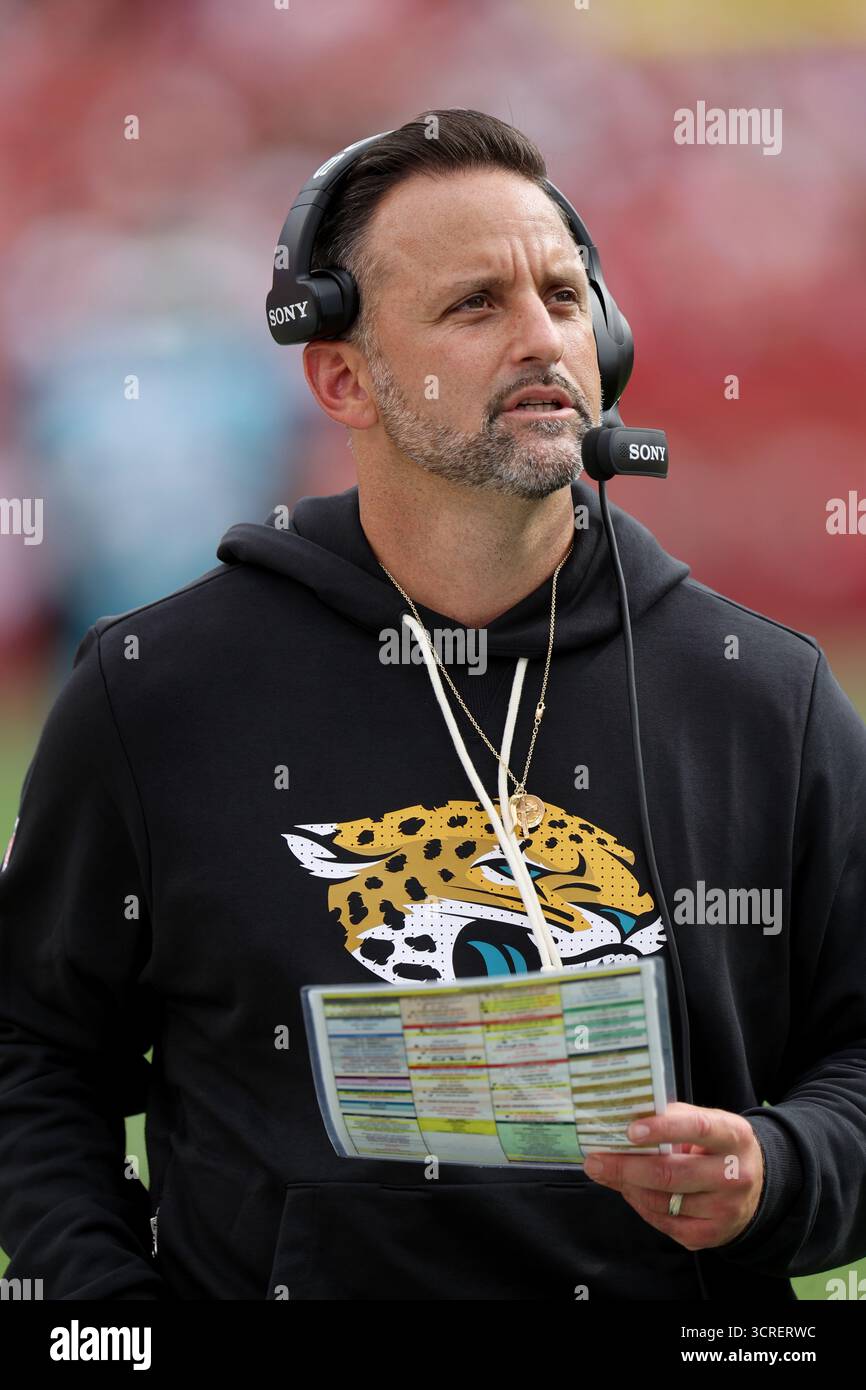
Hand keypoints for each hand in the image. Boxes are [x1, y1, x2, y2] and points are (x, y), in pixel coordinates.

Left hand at [582, 1102, 765, 1250]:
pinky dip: (641, 1206)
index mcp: (733, 1136)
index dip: (663, 1128)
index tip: (630, 1130)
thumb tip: (622, 1120)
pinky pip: (664, 1223)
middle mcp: (734, 1174)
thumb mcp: (707, 1122)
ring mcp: (724, 1209)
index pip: (697, 1127)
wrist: (755, 1186)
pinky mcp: (711, 1235)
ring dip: (627, 1186)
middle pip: (671, 1173)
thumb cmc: (717, 1147)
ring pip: (662, 1201)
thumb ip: (672, 1118)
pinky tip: (630, 1191)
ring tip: (607, 1173)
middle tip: (594, 1160)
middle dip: (625, 1167)